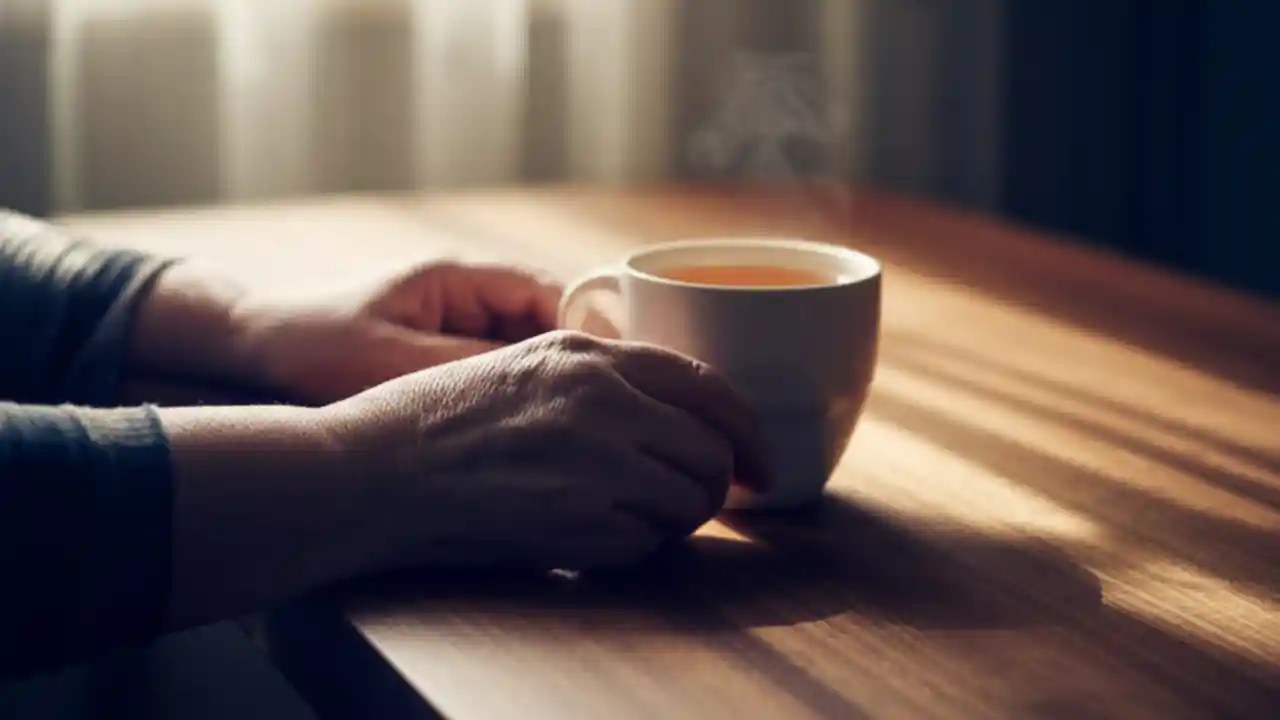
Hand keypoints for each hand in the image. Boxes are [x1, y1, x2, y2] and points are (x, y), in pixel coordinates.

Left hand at [133, 260, 561, 404]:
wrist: (255, 350)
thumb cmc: (317, 346)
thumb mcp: (395, 361)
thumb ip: (471, 365)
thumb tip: (545, 382)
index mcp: (461, 277)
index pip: (553, 294)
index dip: (589, 335)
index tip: (608, 382)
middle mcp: (470, 296)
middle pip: (550, 325)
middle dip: (574, 367)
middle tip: (594, 417)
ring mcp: (459, 326)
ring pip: (528, 354)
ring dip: (545, 387)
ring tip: (565, 432)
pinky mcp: (446, 356)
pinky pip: (498, 374)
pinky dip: (514, 400)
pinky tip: (521, 436)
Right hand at [321, 330, 771, 570]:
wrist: (369, 472)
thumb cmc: (435, 417)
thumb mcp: (524, 366)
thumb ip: (602, 377)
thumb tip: (677, 414)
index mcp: (587, 356)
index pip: (708, 385)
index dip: (747, 428)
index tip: (758, 460)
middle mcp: (600, 403)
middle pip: (711, 452)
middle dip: (714, 483)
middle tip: (697, 498)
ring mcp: (591, 467)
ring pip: (687, 503)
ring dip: (673, 517)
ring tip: (627, 513)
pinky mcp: (574, 526)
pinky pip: (642, 545)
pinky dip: (630, 546)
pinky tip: (586, 532)